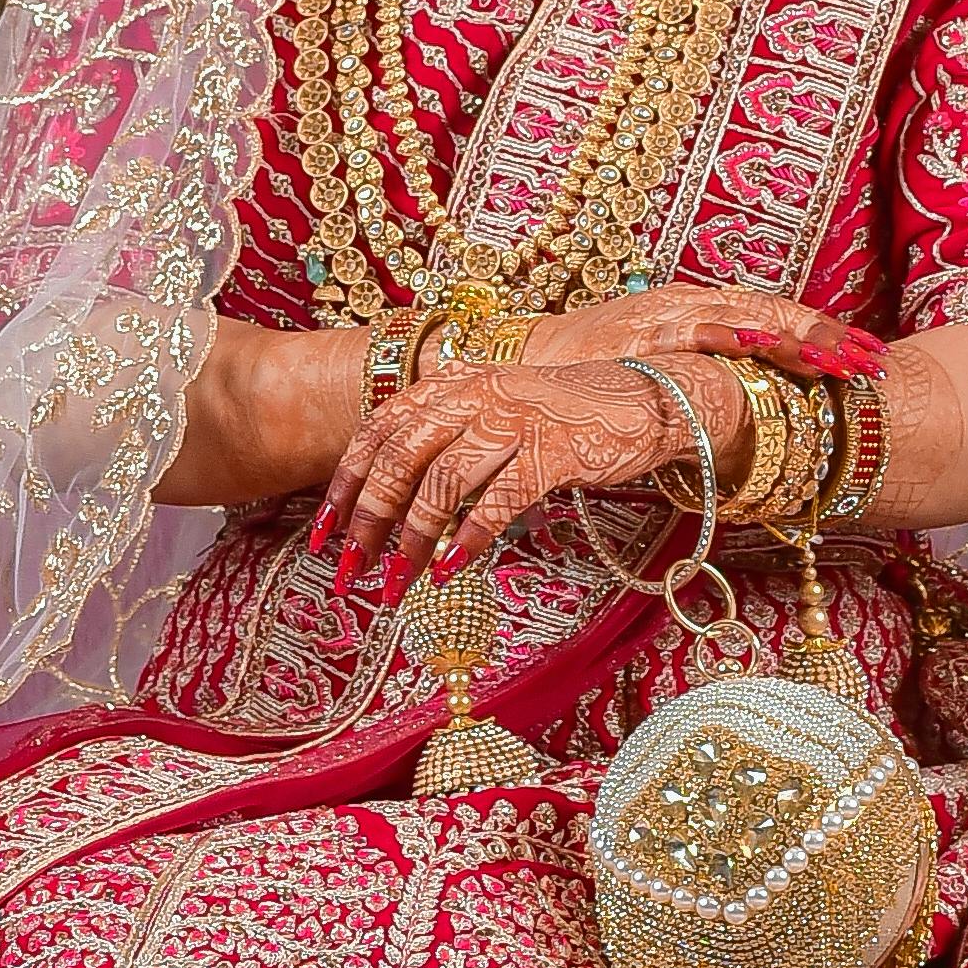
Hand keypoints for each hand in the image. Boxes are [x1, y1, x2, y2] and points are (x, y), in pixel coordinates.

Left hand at [317, 351, 718, 592]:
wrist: (643, 399)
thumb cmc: (562, 414)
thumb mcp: (494, 407)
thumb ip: (446, 433)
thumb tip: (393, 491)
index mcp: (455, 383)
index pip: (380, 429)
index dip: (347, 480)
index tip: (324, 530)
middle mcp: (477, 395)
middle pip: (401, 458)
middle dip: (368, 520)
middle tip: (351, 570)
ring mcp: (515, 420)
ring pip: (442, 483)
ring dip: (412, 539)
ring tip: (396, 584)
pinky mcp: (553, 451)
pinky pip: (499, 499)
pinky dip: (469, 537)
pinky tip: (451, 568)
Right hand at [518, 281, 879, 387]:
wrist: (527, 360)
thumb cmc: (598, 365)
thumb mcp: (664, 362)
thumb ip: (709, 369)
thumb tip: (763, 393)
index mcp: (701, 306)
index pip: (774, 314)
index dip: (823, 332)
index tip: (870, 354)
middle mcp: (689, 304)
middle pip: (770, 313)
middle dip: (824, 337)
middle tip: (870, 359)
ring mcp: (664, 318)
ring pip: (740, 321)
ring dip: (789, 340)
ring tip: (832, 361)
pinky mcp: (637, 339)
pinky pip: (686, 336)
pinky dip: (722, 339)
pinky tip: (753, 345)